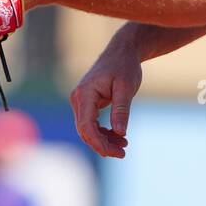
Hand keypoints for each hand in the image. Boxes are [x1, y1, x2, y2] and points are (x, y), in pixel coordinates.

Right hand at [70, 32, 141, 158]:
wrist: (122, 51)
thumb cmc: (125, 66)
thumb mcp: (127, 88)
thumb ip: (121, 109)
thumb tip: (119, 133)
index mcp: (85, 94)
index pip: (86, 126)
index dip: (99, 143)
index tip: (115, 153)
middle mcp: (78, 98)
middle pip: (85, 130)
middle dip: (103, 145)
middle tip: (123, 153)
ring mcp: (80, 101)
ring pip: (87, 129)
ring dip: (104, 140)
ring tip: (124, 146)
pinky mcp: (86, 103)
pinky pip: (91, 123)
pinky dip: (103, 132)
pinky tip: (118, 136)